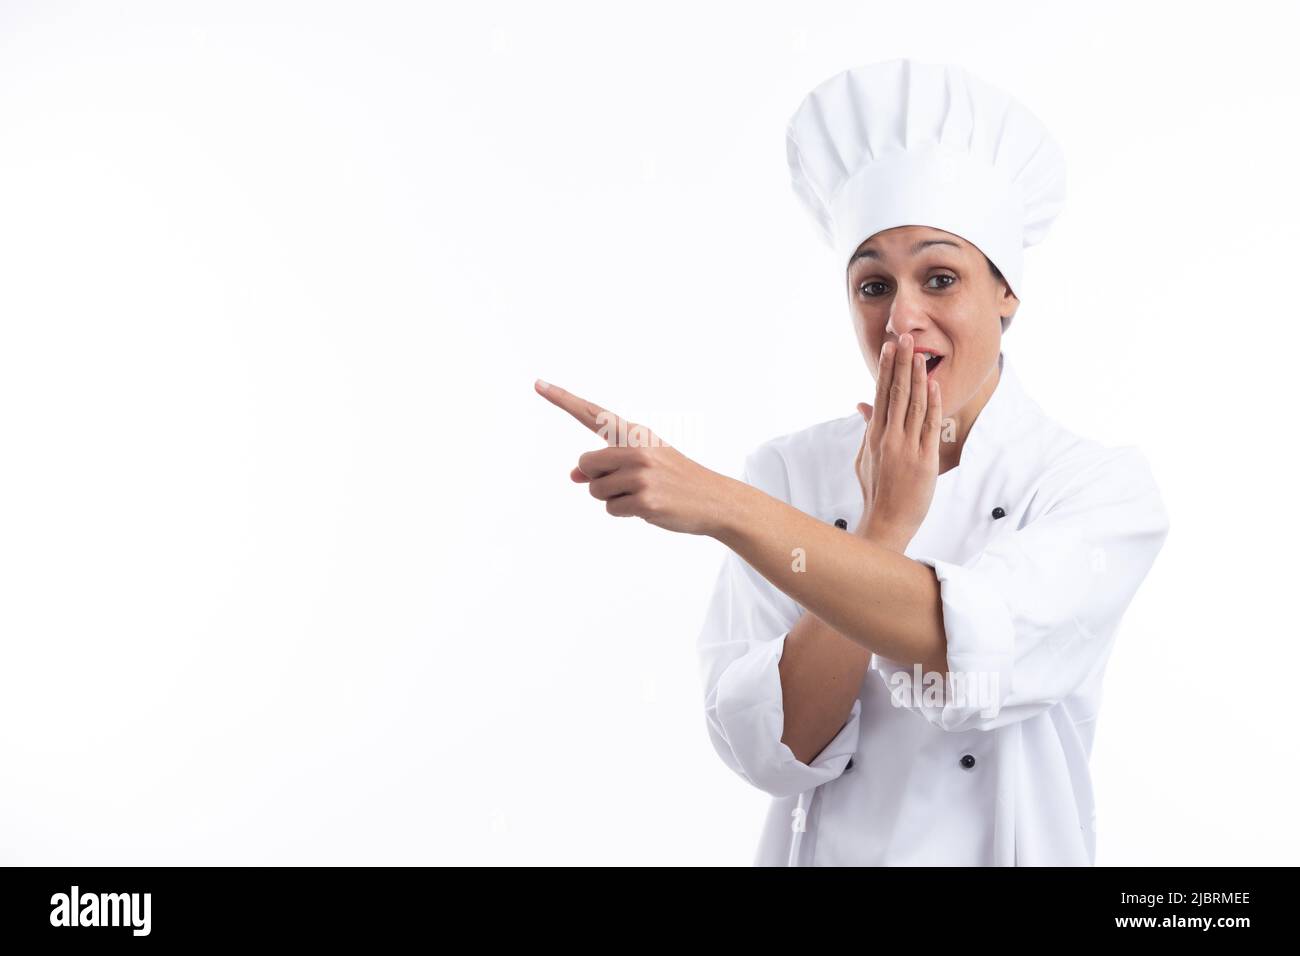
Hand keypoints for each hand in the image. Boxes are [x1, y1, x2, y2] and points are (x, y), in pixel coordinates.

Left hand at [535, 379, 728, 535]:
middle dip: (598, 478)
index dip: (563, 399)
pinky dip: (624, 513)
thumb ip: (607, 465)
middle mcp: (636, 449)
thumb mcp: (644, 463)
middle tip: (630, 482)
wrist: (713, 500)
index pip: (592, 414)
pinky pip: (611, 509)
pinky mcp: (644, 501)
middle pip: (586, 464)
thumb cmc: (674, 479)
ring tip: (643, 494)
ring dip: (612, 498)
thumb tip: (574, 476)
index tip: (538, 384)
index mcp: (636, 434)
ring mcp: (640, 475)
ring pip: (595, 490)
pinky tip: (649, 507)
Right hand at [853, 333, 942, 549]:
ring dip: (917, 377)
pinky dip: (932, 404)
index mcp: (874, 436)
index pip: (880, 394)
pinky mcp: (923, 460)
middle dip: (901, 363)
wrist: (886, 521)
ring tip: (920, 353)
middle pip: (896, 393)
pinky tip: (934, 385)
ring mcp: (905, 448)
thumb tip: (862, 404)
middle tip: (905, 337)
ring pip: (913, 405)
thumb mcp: (865, 457)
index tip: (890, 347)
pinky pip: (928, 426)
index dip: (886, 369)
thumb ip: (867, 428)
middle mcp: (888, 438)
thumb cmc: (876, 491)